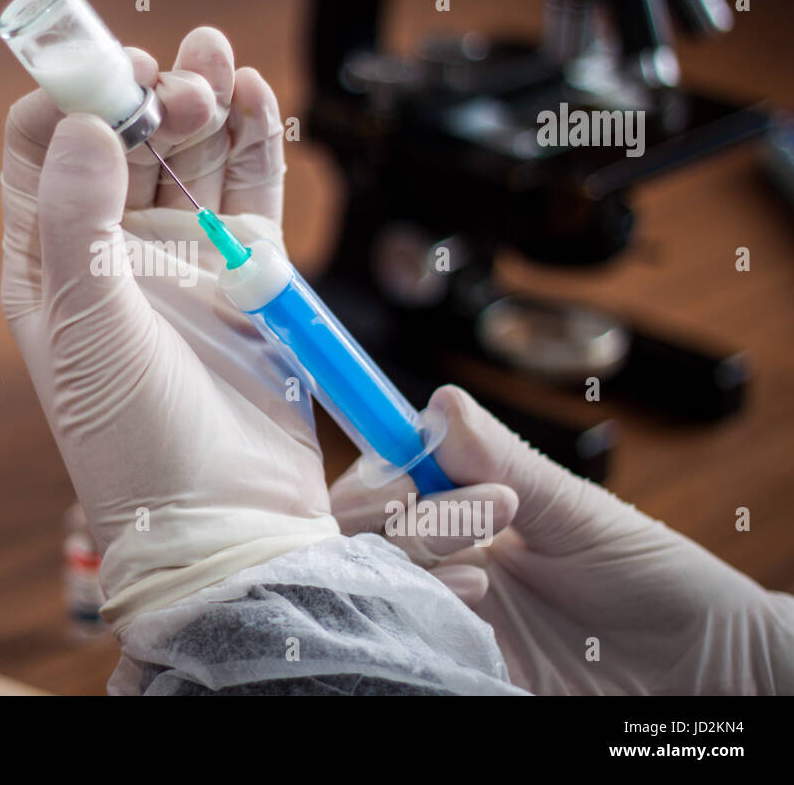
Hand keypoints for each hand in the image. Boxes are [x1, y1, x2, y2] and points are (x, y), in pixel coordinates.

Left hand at [0, 27, 337, 628]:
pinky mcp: (247, 273)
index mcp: (49, 262)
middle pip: (124, 141)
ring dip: (204, 103)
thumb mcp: (88, 330)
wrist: (223, 518)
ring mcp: (183, 260)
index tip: (108, 69)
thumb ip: (79, 225)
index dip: (71, 99)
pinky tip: (256, 99)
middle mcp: (113, 252)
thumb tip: (82, 124)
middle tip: (182, 81)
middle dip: (150, 95)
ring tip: (221, 64)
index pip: (44, 152)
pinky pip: (249, 191)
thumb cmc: (133, 443)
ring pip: (189, 156)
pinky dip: (253, 143)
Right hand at [333, 384, 793, 693]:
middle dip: (406, 506)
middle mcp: (447, 554)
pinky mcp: (460, 656)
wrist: (698, 664)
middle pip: (366, 524)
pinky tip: (475, 596)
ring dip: (422, 549)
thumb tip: (440, 401)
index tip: (410, 464)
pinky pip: (405, 627)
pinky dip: (425, 601)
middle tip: (489, 506)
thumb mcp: (576, 508)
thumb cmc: (653, 577)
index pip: (389, 476)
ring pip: (378, 571)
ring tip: (485, 560)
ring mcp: (449, 608)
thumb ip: (503, 458)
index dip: (381, 465)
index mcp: (469, 504)